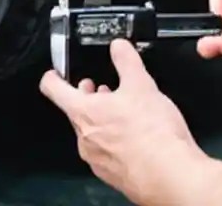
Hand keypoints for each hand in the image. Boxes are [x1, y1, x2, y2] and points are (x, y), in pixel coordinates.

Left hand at [40, 40, 212, 204]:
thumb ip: (127, 61)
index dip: (53, 77)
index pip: (53, 89)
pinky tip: (136, 138)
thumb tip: (119, 47)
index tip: (55, 73)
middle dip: (88, 98)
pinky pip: (108, 154)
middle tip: (99, 90)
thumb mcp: (141, 84)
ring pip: (92, 134)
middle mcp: (84, 137)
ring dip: (103, 121)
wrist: (167, 175)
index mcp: (83, 112)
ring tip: (122, 112)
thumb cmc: (151, 134)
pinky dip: (117, 142)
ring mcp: (97, 159)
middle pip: (76, 112)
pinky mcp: (113, 174)